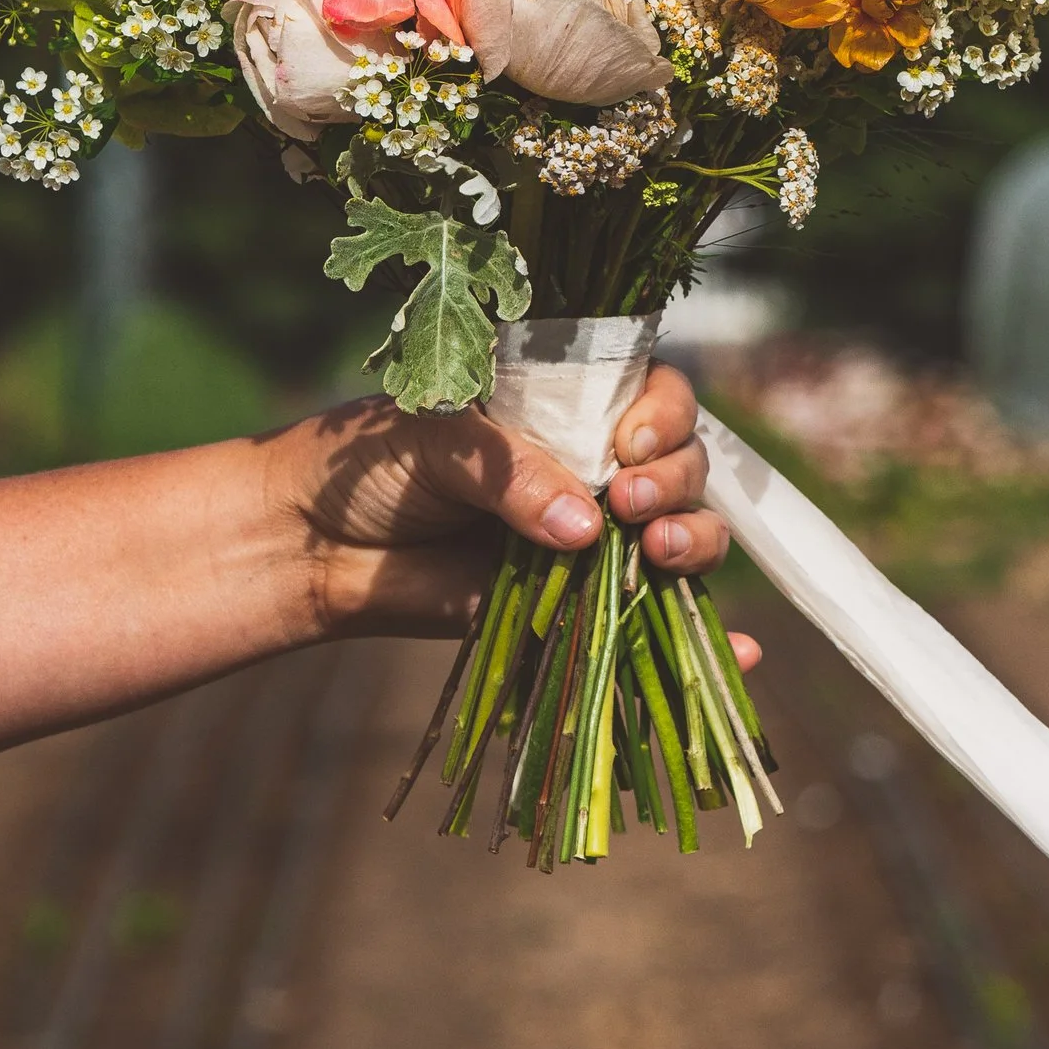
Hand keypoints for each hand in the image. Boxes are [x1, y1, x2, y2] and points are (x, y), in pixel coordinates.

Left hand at [271, 363, 749, 653]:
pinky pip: (650, 620)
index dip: (662, 415)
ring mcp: (588, 541)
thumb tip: (584, 530)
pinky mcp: (575, 607)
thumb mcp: (435, 440)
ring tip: (654, 556)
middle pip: (680, 466)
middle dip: (672, 483)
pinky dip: (705, 638)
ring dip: (691, 544)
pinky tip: (738, 652)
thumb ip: (511, 472)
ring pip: (681, 536)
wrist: (310, 544)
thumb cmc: (367, 465)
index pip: (652, 396)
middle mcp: (590, 468)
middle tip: (626, 505)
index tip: (629, 442)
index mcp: (564, 406)